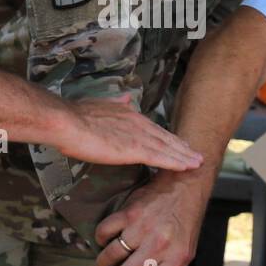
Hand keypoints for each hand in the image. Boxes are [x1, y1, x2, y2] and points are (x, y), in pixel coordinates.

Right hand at [52, 94, 202, 171]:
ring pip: (167, 148)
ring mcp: (137, 136)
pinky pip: (160, 158)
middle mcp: (138, 124)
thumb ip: (116, 103)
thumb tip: (127, 98)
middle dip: (182, 148)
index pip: (154, 128)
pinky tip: (186, 167)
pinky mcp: (133, 149)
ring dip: (184, 156)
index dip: (169, 137)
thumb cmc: (77, 115)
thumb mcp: (101, 103)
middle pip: (166, 138)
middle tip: (196, 155)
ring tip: (197, 163)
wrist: (68, 122)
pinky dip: (175, 162)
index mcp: (129, 114)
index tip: (180, 144)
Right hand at [94, 175, 202, 265]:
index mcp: (176, 257)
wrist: (184, 186)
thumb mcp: (184, 252)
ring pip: (111, 255)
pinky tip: (107, 241)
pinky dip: (101, 240)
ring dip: (103, 265)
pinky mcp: (129, 212)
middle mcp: (159, 244)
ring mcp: (143, 227)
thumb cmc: (184, 223)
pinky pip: (104, 232)